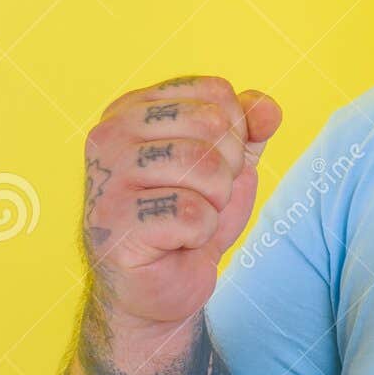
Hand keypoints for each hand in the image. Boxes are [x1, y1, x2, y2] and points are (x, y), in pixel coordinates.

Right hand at [82, 76, 281, 331]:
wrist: (165, 282)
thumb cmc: (191, 214)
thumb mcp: (231, 161)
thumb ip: (251, 126)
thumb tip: (267, 109)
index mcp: (133, 108)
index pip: (215, 93)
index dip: (234, 133)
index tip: (207, 163)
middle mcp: (109, 134)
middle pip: (212, 124)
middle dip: (227, 168)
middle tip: (199, 197)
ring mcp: (106, 178)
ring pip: (207, 168)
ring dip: (215, 203)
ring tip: (187, 218)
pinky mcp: (114, 223)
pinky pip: (194, 215)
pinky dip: (200, 234)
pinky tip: (175, 241)